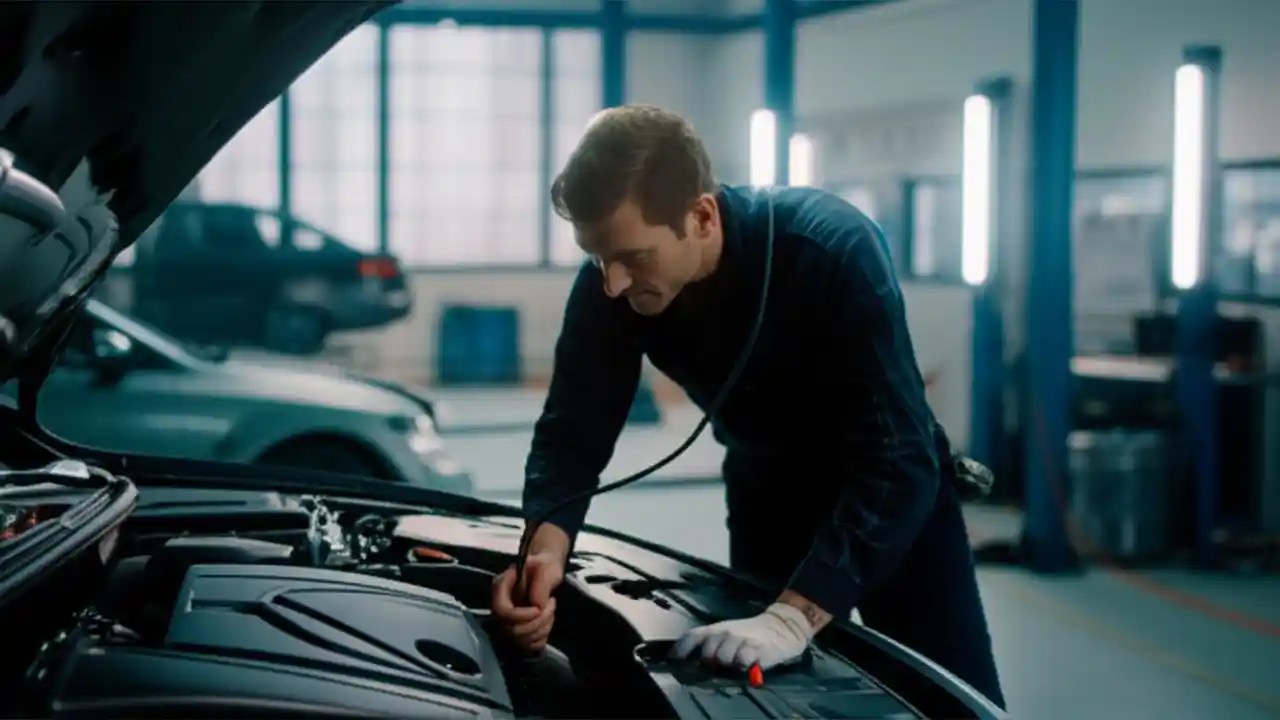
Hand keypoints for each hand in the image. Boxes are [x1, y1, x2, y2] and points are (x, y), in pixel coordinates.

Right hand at [491, 550, 564, 652]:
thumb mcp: (545, 567)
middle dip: (537, 622)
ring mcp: (510, 620)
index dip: (520, 615)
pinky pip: (529, 645)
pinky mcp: (520, 630)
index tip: (538, 608)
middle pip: (512, 629)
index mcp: (501, 587)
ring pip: (521, 640)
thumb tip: (537, 606)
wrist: (547, 571)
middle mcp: (501, 607)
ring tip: (550, 610)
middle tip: (551, 605)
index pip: (501, 610)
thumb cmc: (544, 566)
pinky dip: (542, 637)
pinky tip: (548, 622)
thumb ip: (540, 585)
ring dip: (542, 628)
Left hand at [671, 602, 815, 670]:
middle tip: (719, 665)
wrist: (780, 627)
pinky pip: (741, 662)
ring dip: (726, 666)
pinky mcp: (755, 649)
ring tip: (735, 665)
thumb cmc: (749, 632)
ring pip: (721, 659)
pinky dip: (741, 667)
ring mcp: (739, 640)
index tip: (675, 661)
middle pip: (705, 653)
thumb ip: (709, 642)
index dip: (680, 650)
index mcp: (714, 628)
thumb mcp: (725, 632)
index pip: (691, 637)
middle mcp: (724, 633)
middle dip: (709, 663)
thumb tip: (692, 660)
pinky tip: (745, 666)